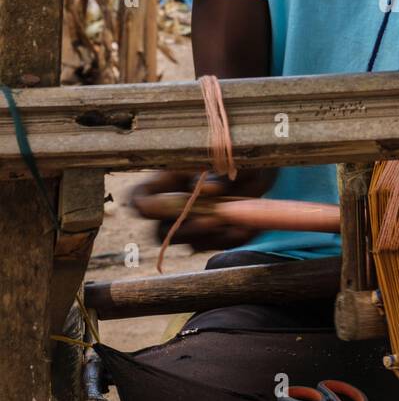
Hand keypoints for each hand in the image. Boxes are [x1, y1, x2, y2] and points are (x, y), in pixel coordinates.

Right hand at [129, 167, 272, 251]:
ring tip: (235, 220)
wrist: (256, 168)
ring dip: (211, 236)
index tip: (173, 202)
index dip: (149, 207)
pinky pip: (214, 247)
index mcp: (165, 183)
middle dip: (187, 228)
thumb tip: (210, 190)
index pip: (140, 200)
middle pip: (160, 233)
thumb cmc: (234, 154)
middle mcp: (173, 208)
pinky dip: (230, 239)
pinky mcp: (212, 236)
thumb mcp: (228, 156)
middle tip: (214, 217)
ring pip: (189, 244)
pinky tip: (244, 227)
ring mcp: (192, 225)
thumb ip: (217, 170)